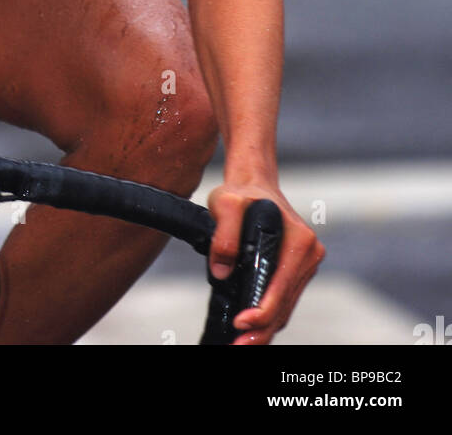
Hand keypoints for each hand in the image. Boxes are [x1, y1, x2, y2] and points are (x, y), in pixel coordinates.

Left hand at [206, 177, 324, 344]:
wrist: (255, 183)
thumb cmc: (242, 192)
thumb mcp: (225, 203)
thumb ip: (223, 236)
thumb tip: (222, 271)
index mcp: (299, 241)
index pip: (280, 287)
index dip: (261, 312)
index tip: (240, 324)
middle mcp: (308, 255)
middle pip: (284, 304)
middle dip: (261, 330)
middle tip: (238, 347)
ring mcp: (305, 264)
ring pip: (285, 307)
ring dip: (265, 329)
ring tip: (242, 345)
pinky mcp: (296, 271)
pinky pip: (284, 301)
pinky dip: (270, 318)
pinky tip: (253, 330)